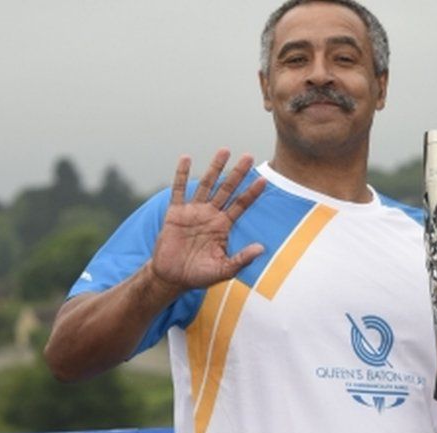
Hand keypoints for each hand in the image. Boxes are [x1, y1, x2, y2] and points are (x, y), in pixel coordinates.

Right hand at [150, 148, 266, 291]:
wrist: (172, 278)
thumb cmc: (199, 275)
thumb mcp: (224, 269)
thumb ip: (242, 259)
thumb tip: (262, 249)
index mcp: (223, 226)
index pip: (241, 205)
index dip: (252, 193)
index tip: (264, 180)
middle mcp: (210, 215)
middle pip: (227, 189)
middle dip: (237, 173)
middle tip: (248, 156)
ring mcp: (193, 212)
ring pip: (206, 185)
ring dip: (215, 168)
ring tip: (224, 151)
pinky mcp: (175, 213)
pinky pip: (179, 190)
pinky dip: (182, 175)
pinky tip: (186, 158)